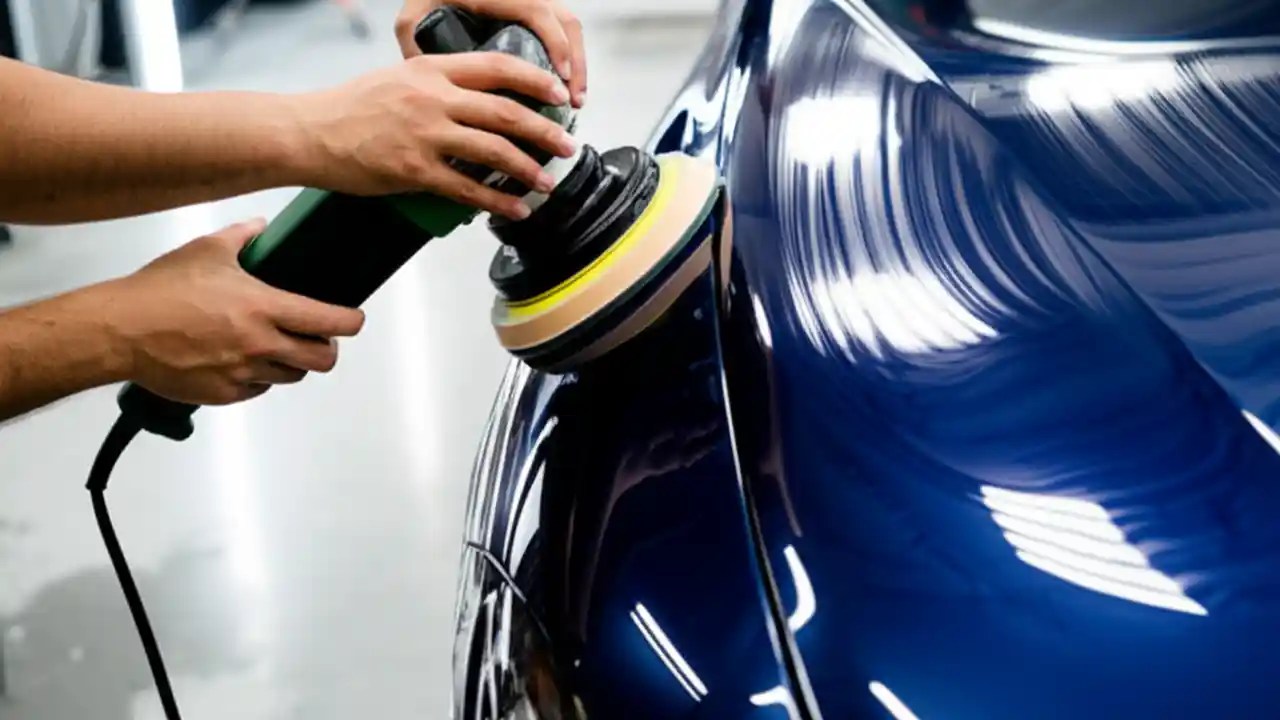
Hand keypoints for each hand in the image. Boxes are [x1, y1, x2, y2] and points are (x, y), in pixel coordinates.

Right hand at [101, 219, 365, 405]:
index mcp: (264, 308)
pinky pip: (258, 390)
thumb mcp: (207, 251)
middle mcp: (260, 344)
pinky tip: (243, 359)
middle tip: (319, 338)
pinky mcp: (225, 394)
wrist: (120, 331)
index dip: (351, 322)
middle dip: (328, 350)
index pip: (330, 322)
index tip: (354, 319)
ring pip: (292, 376)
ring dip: (292, 363)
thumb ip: (244, 236)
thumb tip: (261, 226)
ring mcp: (244, 373)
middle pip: (322, 360)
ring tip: (276, 345)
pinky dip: (259, 377)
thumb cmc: (160, 291)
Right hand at [296, 53, 576, 219]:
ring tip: (547, 182)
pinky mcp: (414, 171)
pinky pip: (467, 190)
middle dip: (544, 131)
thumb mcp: (397, 78)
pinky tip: (516, 210)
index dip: (535, 79)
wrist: (308, 133)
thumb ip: (436, 84)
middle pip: (505, 112)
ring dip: (528, 169)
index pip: (497, 67)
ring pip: (493, 152)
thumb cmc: (349, 107)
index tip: (559, 92)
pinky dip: (497, 202)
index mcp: (431, 70)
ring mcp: (424, 135)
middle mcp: (432, 99)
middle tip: (566, 145)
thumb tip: (475, 100)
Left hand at [396, 0, 586, 107]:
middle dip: (575, 61)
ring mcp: (528, 1)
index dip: (554, 43)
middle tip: (572, 100)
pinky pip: (561, 29)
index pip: (535, 11)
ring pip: (567, 25)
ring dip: (577, 62)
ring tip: (574, 99)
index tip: (559, 78)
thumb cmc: (422, 0)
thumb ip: (415, 45)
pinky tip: (566, 85)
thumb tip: (439, 89)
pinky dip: (570, 56)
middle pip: (563, 20)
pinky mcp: (532, 10)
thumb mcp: (411, 19)